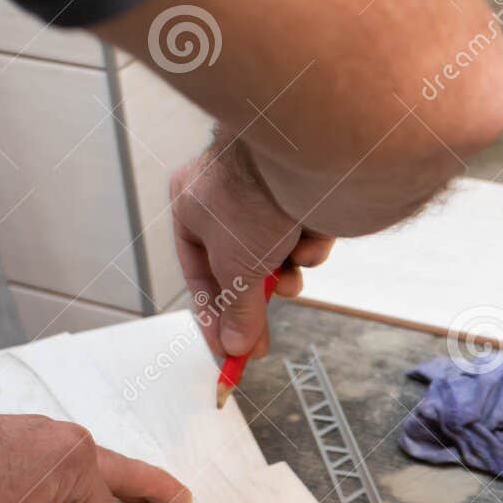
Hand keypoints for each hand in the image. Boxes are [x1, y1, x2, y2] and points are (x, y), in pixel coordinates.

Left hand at [0, 405, 189, 502]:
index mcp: (73, 465)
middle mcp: (60, 441)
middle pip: (116, 471)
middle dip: (148, 487)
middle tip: (179, 496)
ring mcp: (30, 433)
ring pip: (84, 462)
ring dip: (109, 478)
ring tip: (124, 490)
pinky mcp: (2, 435)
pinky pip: (54, 457)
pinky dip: (72, 473)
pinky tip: (57, 484)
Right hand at [170, 138, 334, 358]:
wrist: (306, 151)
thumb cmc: (251, 193)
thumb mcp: (236, 268)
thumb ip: (237, 311)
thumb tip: (236, 344)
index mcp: (190, 203)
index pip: (197, 273)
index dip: (212, 317)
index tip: (224, 351)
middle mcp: (227, 193)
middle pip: (240, 265)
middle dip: (255, 300)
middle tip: (260, 341)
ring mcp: (268, 190)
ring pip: (277, 251)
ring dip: (285, 272)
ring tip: (290, 276)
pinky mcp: (305, 191)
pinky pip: (305, 232)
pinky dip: (310, 245)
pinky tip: (311, 238)